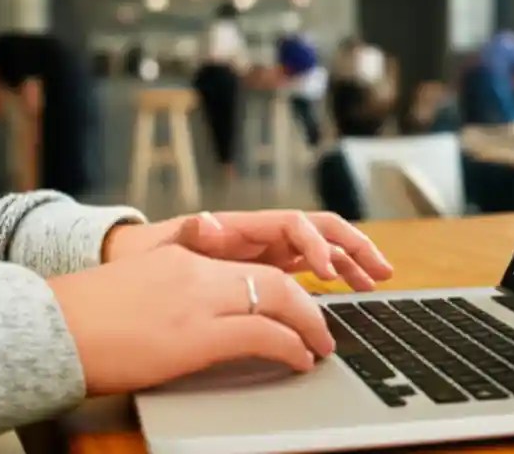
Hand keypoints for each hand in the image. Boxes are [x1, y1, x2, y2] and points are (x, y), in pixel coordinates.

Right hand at [49, 245, 333, 394]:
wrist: (49, 329)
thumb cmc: (88, 319)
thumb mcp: (144, 288)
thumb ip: (184, 291)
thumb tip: (212, 314)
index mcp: (186, 257)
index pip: (253, 262)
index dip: (288, 283)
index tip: (304, 300)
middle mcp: (198, 271)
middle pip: (275, 277)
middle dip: (308, 303)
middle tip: (323, 327)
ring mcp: (199, 300)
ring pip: (279, 298)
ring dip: (309, 324)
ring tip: (320, 345)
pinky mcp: (196, 334)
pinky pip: (263, 334)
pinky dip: (291, 346)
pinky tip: (300, 359)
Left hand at [104, 210, 392, 290]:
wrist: (133, 263)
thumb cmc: (149, 255)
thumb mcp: (165, 246)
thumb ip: (191, 235)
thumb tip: (208, 222)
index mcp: (247, 226)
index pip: (298, 226)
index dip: (318, 245)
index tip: (327, 271)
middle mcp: (265, 235)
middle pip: (324, 231)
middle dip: (356, 246)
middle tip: (380, 270)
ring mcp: (271, 252)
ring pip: (325, 249)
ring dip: (355, 261)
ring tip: (379, 281)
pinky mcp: (271, 270)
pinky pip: (313, 270)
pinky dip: (337, 277)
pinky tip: (353, 291)